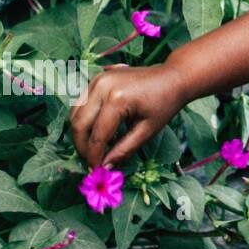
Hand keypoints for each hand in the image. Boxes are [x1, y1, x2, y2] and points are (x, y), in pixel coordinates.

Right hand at [70, 62, 190, 168]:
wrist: (173, 77)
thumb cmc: (165, 103)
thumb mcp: (148, 130)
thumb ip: (124, 150)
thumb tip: (104, 167)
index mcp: (117, 99)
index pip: (97, 136)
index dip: (94, 156)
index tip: (96, 171)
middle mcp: (102, 87)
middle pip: (79, 125)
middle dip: (82, 147)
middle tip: (92, 162)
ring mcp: (98, 80)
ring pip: (75, 114)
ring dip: (81, 134)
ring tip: (94, 148)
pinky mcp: (97, 79)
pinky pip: (81, 104)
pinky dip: (84, 120)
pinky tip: (97, 131)